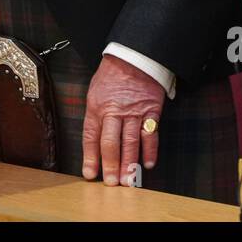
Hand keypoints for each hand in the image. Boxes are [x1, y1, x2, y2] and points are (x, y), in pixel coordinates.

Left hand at [81, 55, 164, 186]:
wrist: (133, 57)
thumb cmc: (111, 76)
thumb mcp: (94, 93)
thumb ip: (94, 117)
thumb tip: (93, 143)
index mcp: (97, 107)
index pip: (91, 136)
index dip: (90, 157)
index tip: (90, 174)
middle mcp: (115, 111)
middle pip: (111, 142)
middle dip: (110, 165)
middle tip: (111, 184)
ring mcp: (134, 112)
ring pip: (131, 141)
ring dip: (129, 163)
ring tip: (128, 181)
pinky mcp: (151, 110)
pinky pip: (150, 134)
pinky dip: (150, 150)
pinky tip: (148, 164)